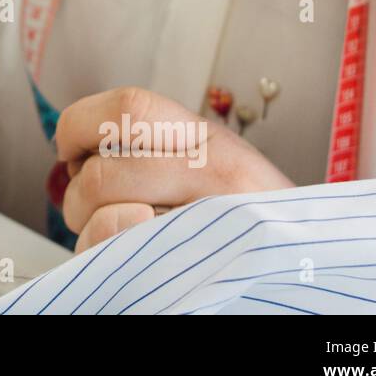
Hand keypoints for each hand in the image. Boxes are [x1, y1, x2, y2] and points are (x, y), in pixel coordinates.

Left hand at [54, 87, 292, 254]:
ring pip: (110, 219)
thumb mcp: (206, 166)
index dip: (79, 124)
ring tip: (116, 235)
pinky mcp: (208, 268)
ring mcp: (213, 223)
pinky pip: (131, 261)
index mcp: (207, 138)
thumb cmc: (244, 216)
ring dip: (94, 232)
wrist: (307, 264)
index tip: (68, 148)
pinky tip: (137, 261)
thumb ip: (149, 153)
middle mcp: (216, 173)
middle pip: (105, 170)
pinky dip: (116, 260)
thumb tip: (75, 157)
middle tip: (90, 207)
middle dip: (79, 194)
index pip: (130, 107)